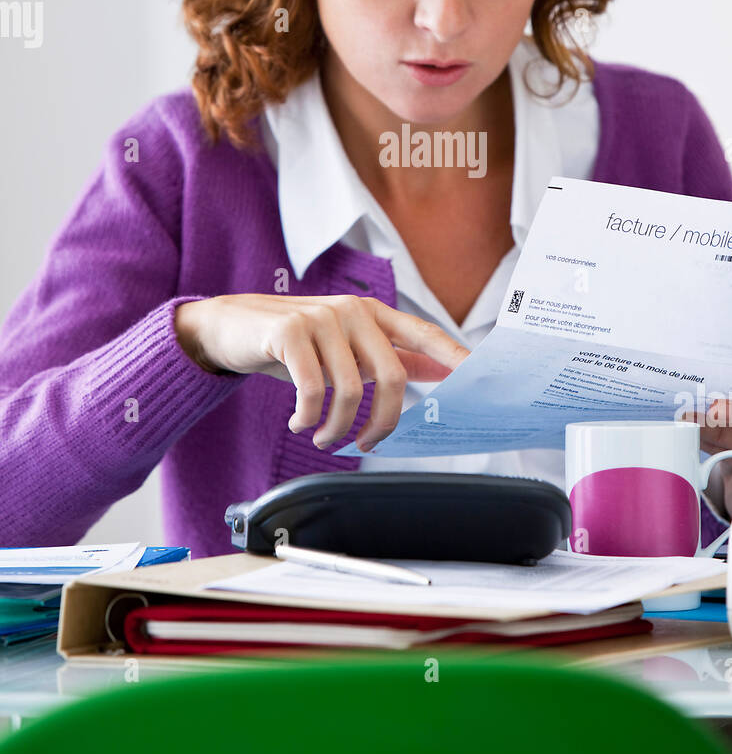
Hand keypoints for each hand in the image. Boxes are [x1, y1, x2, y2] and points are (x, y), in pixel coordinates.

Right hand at [174, 294, 469, 449]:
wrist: (230, 326)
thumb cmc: (292, 342)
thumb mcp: (342, 347)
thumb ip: (387, 355)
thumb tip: (439, 369)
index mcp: (372, 313)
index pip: (424, 333)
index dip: (453, 354)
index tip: (478, 375)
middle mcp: (352, 310)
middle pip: (391, 376)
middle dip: (381, 423)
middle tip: (363, 443)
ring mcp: (321, 317)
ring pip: (350, 389)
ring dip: (337, 427)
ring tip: (322, 436)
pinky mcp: (290, 331)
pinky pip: (313, 389)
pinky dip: (308, 417)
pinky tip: (301, 422)